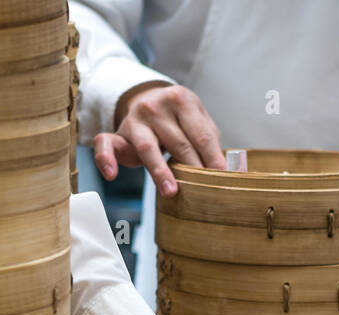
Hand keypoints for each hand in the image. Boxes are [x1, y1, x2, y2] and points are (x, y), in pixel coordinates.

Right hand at [93, 82, 225, 196]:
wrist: (145, 99)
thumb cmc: (178, 118)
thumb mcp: (197, 120)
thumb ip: (210, 141)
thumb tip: (233, 170)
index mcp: (182, 99)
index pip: (201, 135)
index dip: (212, 158)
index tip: (221, 178)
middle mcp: (156, 106)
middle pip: (178, 142)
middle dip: (192, 168)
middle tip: (203, 191)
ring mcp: (134, 119)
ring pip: (147, 147)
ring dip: (159, 171)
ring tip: (171, 191)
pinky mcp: (116, 133)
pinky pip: (105, 144)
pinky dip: (105, 159)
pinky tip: (112, 175)